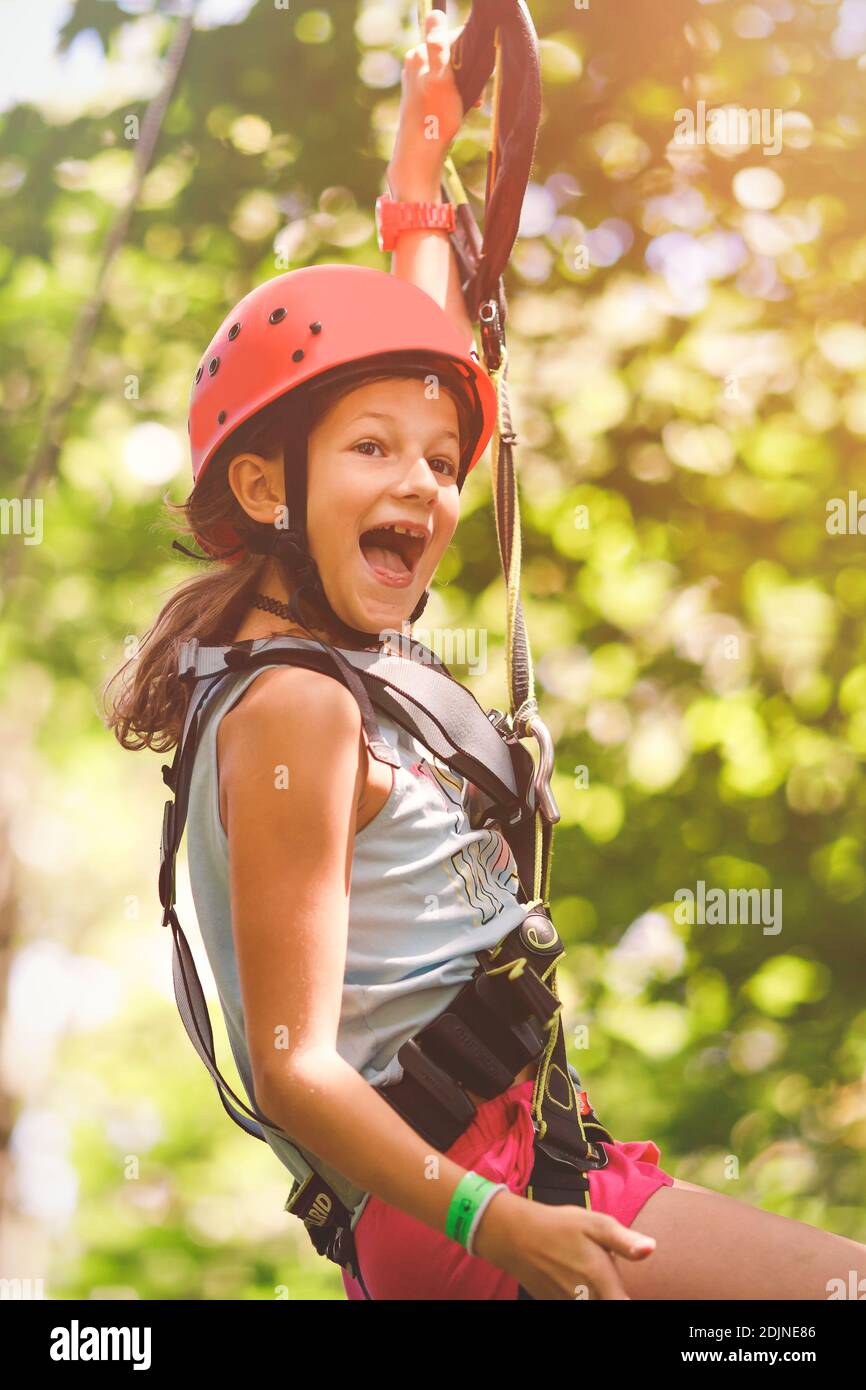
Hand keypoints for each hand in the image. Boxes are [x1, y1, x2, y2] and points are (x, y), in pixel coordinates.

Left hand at [387, 10, 482, 193]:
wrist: (419, 154)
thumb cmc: (434, 117)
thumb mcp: (441, 77)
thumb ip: (438, 46)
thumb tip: (435, 14)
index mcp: (419, 54)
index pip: (452, 38)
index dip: (470, 54)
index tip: (478, 75)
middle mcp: (414, 64)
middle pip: (451, 57)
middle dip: (468, 72)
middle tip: (475, 96)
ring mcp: (416, 82)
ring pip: (449, 73)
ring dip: (464, 87)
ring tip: (470, 105)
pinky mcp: (419, 99)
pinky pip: (443, 88)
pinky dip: (455, 96)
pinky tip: (459, 110)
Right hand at [473, 1188, 657, 1300]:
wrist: (515, 1236)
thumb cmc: (558, 1226)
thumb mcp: (594, 1223)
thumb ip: (624, 1241)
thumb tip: (651, 1248)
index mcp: (601, 1280)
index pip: (625, 1305)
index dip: (627, 1296)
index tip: (624, 1286)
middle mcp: (586, 1299)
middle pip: (609, 1302)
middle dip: (612, 1290)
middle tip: (604, 1267)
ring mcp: (569, 1304)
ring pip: (593, 1302)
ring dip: (597, 1291)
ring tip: (586, 1268)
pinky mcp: (555, 1304)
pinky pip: (576, 1302)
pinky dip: (580, 1293)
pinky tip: (572, 1274)